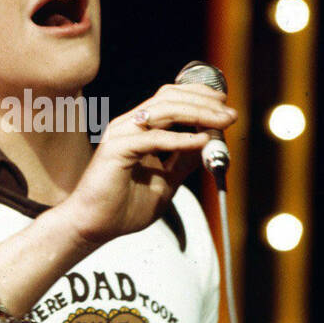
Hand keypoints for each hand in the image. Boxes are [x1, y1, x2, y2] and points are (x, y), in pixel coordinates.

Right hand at [57, 83, 237, 247]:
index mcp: (139, 128)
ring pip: (164, 110)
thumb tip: (209, 145)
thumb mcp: (166, 182)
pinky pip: (154, 138)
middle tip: (229, 113)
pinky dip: (180, 138)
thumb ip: (184, 162)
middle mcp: (130, 125)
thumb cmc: (123, 207)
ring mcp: (122, 134)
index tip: (225, 105)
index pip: (171, 98)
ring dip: (198, 114)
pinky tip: (200, 141)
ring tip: (221, 122)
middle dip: (204, 102)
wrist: (94, 226)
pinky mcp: (116, 149)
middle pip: (171, 98)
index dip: (199, 96)